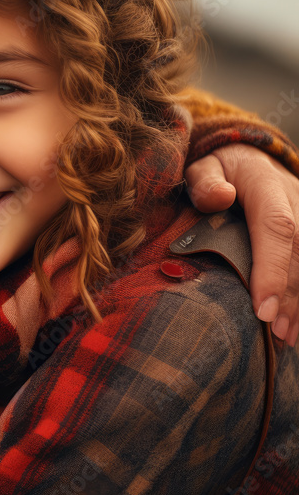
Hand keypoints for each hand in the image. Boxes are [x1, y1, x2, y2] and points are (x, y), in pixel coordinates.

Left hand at [185, 143, 298, 345]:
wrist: (250, 158)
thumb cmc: (219, 170)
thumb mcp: (204, 166)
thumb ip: (205, 181)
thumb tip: (219, 197)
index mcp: (267, 186)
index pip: (276, 228)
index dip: (272, 269)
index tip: (262, 308)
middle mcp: (297, 199)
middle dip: (290, 295)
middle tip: (275, 331)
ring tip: (287, 335)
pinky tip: (298, 322)